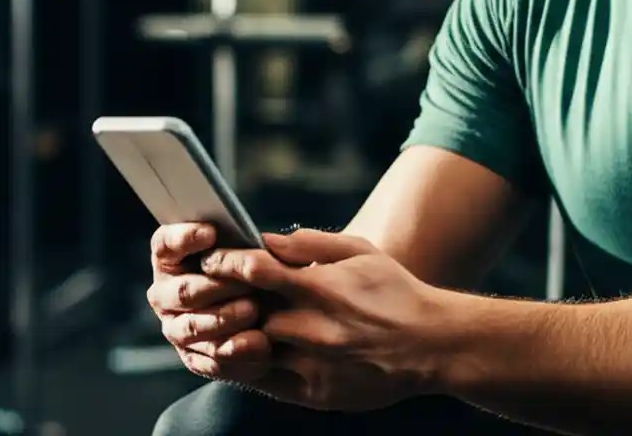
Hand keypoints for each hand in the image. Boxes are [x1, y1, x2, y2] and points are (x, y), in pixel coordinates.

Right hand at [148, 223, 268, 380]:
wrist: (277, 316)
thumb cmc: (260, 271)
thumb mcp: (257, 251)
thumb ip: (249, 245)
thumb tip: (261, 244)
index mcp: (173, 259)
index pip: (166, 244)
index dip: (184, 237)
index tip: (211, 232)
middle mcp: (166, 294)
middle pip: (183, 290)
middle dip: (216, 286)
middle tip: (248, 281)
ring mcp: (176, 328)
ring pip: (191, 327)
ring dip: (223, 319)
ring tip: (253, 310)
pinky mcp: (194, 358)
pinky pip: (208, 360)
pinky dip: (235, 352)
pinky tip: (259, 343)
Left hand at [197, 230, 451, 411]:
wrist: (432, 345)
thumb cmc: (396, 292)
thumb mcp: (360, 252)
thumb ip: (312, 243)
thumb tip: (268, 238)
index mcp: (320, 288)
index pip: (255, 270)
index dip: (225, 263)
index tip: (212, 259)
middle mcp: (311, 328)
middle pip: (242, 313)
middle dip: (218, 300)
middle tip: (198, 290)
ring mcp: (310, 364)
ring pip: (245, 352)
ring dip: (224, 335)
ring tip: (211, 322)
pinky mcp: (313, 393)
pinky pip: (262, 382)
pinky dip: (241, 366)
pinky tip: (235, 351)